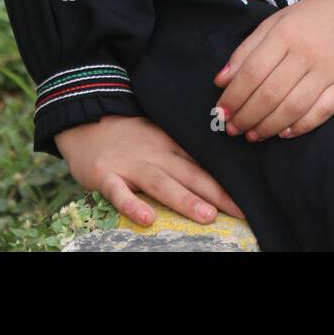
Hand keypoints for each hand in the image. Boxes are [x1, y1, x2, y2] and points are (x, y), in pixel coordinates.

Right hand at [55, 114, 245, 225]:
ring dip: (185, 199)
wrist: (86, 116)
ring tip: (207, 216)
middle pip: (189, 174)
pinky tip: (147, 219)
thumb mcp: (157, 135)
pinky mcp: (106, 175)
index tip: (247, 198)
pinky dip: (133, 205)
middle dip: (216, 194)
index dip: (225, 182)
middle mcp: (155, 154)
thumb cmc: (126, 132)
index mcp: (169, 145)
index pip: (202, 165)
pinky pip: (120, 192)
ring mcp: (130, 165)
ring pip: (161, 183)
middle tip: (239, 211)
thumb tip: (214, 168)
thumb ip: (181, 151)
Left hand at [211, 0, 333, 142]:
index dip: (234, 96)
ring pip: (293, 108)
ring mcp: (328, 70)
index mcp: (285, 34)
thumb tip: (221, 82)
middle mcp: (307, 53)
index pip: (253, 72)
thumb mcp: (273, 23)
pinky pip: (321, 113)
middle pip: (270, 93)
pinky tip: (283, 133)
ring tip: (252, 135)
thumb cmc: (307, 18)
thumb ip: (246, 51)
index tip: (221, 112)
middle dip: (247, 116)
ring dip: (268, 126)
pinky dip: (300, 127)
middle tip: (232, 129)